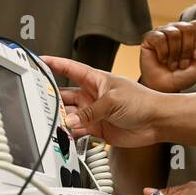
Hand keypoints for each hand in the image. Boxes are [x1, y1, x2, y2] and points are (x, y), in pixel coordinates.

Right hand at [41, 56, 160, 146]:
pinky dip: (71, 133)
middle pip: (65, 95)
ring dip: (62, 119)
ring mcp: (94, 112)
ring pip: (70, 114)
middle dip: (53, 98)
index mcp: (96, 80)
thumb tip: (69, 120)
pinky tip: (66, 134)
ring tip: (54, 122)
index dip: (55, 64)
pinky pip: (79, 130)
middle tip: (41, 103)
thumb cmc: (142, 102)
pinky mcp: (98, 128)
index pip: (70, 69)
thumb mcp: (112, 101)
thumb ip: (89, 112)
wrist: (157, 122)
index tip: (39, 61)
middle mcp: (93, 96)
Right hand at [139, 20, 195, 92]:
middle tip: (183, 63)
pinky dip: (163, 53)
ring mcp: (162, 32)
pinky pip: (160, 38)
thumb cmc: (183, 76)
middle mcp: (176, 29)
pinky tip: (163, 60)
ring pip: (174, 33)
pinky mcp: (149, 37)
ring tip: (173, 64)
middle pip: (187, 27)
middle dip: (187, 49)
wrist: (165, 89)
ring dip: (175, 53)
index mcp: (190, 32)